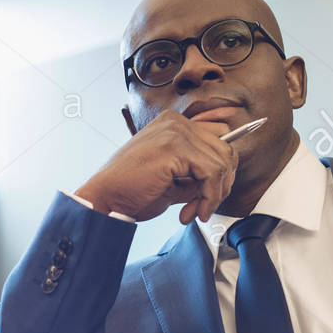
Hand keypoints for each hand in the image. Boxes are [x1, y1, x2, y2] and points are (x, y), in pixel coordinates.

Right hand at [74, 109, 237, 223]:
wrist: (106, 199)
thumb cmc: (132, 192)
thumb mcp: (174, 179)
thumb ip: (198, 174)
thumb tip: (225, 180)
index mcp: (174, 124)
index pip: (219, 141)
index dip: (220, 173)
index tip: (207, 197)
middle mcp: (176, 122)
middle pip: (226, 150)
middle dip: (220, 185)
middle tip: (201, 207)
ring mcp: (176, 131)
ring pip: (223, 162)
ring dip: (214, 195)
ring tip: (194, 211)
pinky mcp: (176, 147)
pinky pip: (213, 173)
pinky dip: (209, 197)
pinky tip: (192, 211)